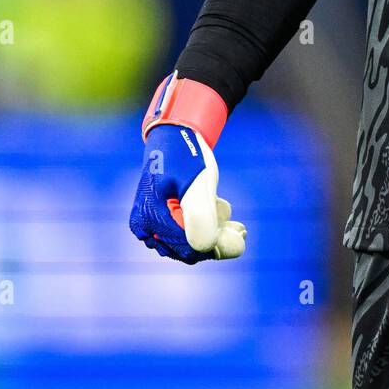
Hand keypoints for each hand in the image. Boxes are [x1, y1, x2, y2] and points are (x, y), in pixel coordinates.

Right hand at [129, 123, 246, 262]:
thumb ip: (201, 215)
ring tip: (233, 220)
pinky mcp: (162, 222)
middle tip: (242, 230)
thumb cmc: (187, 156)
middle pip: (189, 249)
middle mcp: (146, 227)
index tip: (241, 236)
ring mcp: (152, 226)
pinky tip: (219, 212)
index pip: (189, 247)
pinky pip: (186, 235)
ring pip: (189, 244)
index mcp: (150, 218)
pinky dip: (206, 228)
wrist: (174, 138)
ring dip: (214, 234)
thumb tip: (206, 247)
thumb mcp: (199, 181)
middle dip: (218, 240)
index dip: (218, 246)